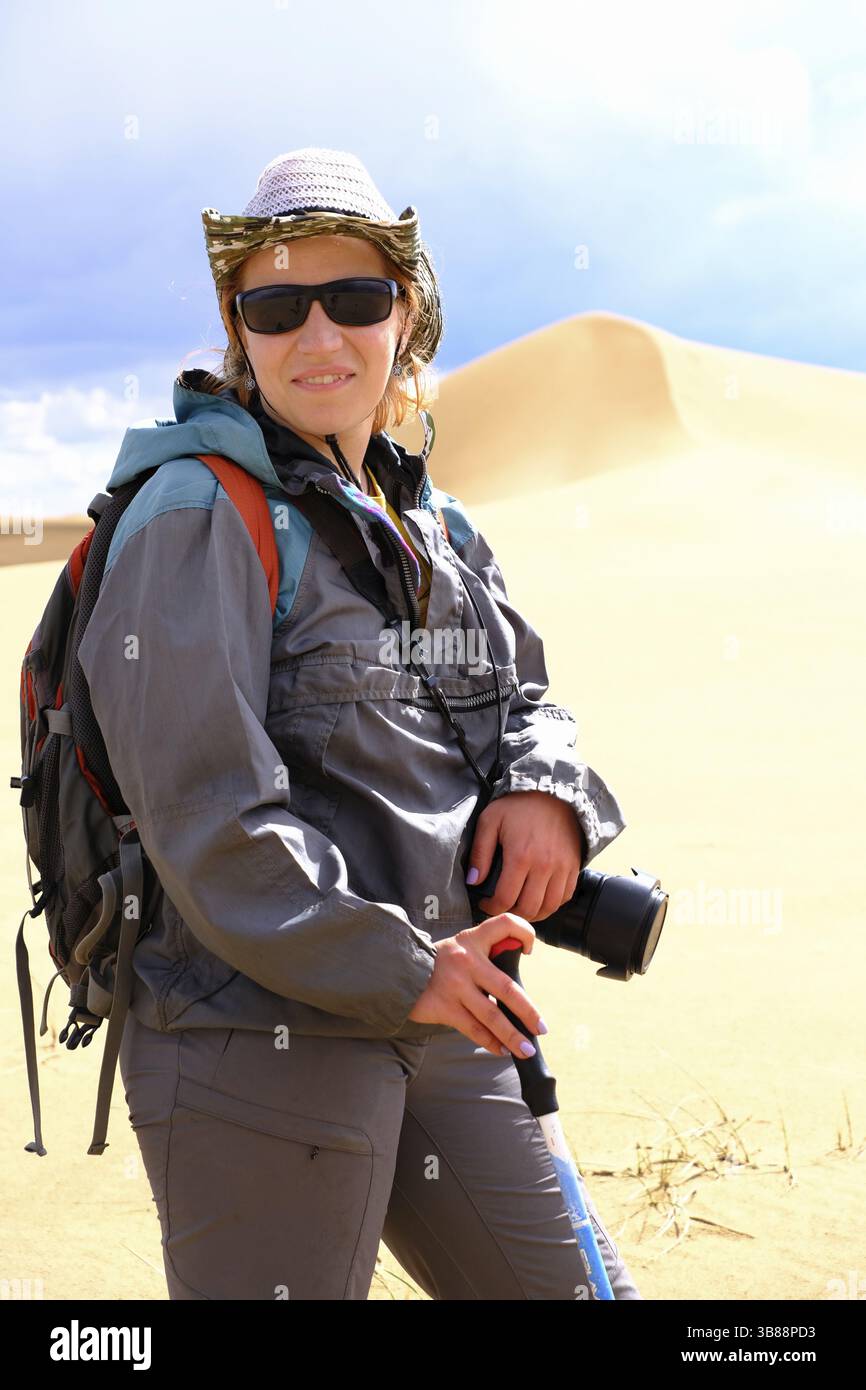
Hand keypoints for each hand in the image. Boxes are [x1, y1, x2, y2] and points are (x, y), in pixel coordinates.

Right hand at [407, 915, 540, 1057]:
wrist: (397, 972)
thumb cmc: (438, 964)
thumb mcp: (460, 948)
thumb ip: (485, 957)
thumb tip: (516, 986)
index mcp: (472, 939)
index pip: (505, 924)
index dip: (524, 932)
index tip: (528, 950)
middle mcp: (466, 960)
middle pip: (507, 988)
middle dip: (528, 1011)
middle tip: (541, 1027)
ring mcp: (455, 985)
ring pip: (492, 1016)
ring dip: (512, 1036)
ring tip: (526, 1050)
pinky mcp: (444, 1007)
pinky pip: (473, 1029)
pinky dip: (490, 1042)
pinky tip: (500, 1050)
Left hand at [468, 790, 584, 920]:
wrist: (552, 791)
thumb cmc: (518, 806)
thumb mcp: (490, 821)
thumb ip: (480, 852)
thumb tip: (473, 881)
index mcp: (520, 856)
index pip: (505, 899)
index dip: (491, 907)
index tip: (485, 903)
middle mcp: (544, 866)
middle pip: (528, 909)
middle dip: (511, 914)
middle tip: (502, 908)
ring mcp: (562, 868)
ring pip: (549, 907)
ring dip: (533, 914)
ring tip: (520, 907)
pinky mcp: (574, 866)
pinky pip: (565, 896)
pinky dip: (552, 904)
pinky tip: (539, 898)